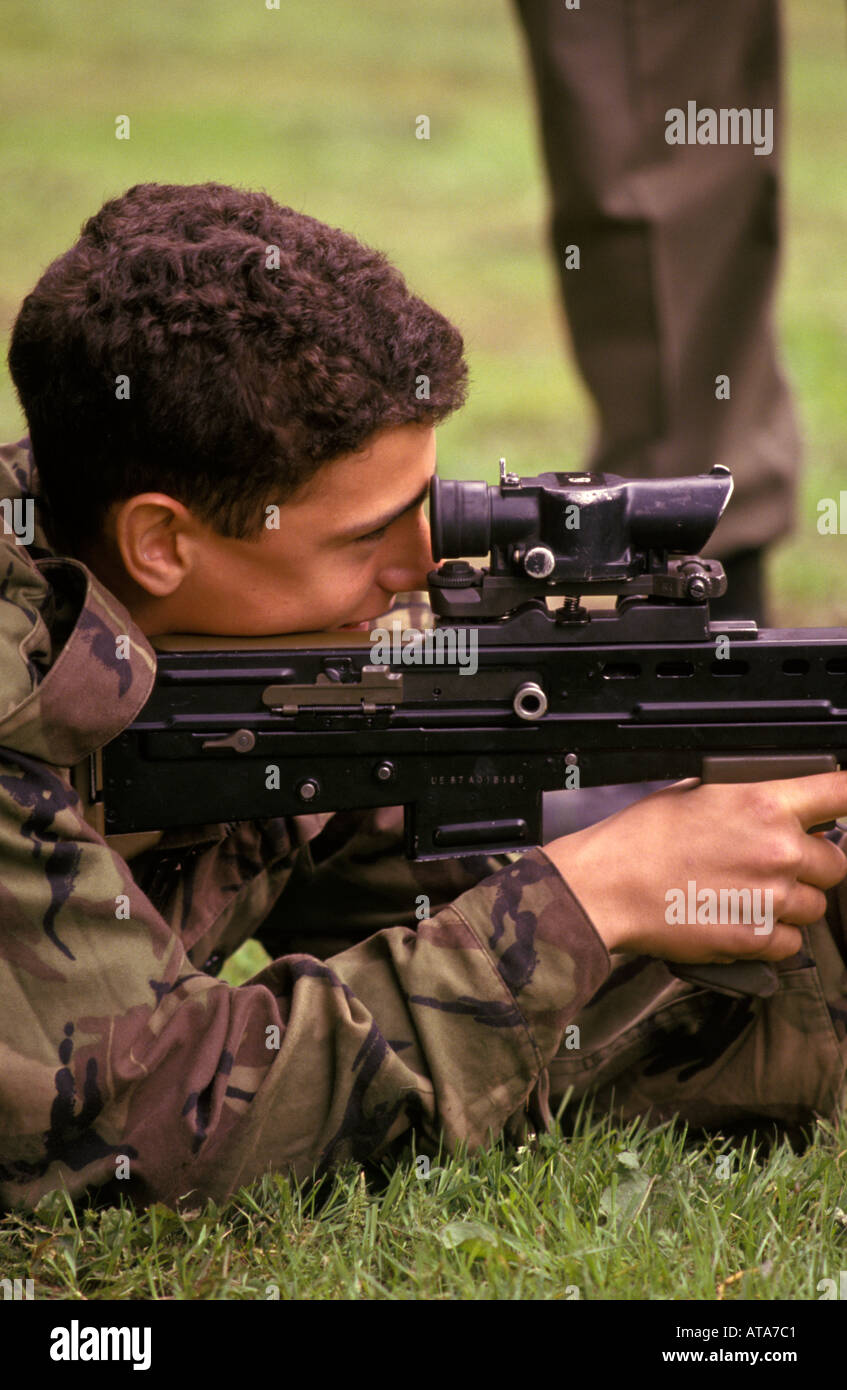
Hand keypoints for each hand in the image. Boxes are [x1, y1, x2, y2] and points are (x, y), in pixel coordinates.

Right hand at [542, 772, 846, 963]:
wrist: (606, 886)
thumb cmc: (641, 838)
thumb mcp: (696, 793)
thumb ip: (748, 798)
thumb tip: (776, 803)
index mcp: (765, 803)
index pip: (842, 792)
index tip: (846, 807)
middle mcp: (778, 850)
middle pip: (836, 863)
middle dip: (810, 865)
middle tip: (775, 864)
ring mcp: (770, 898)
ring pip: (815, 906)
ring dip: (791, 903)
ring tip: (750, 895)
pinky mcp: (756, 939)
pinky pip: (792, 943)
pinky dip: (774, 936)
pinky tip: (742, 920)